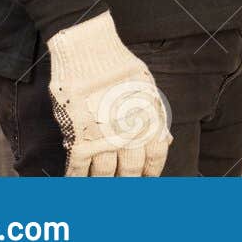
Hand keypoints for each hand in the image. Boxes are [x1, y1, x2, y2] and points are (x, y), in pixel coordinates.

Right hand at [45, 12, 170, 176]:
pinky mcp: (78, 137)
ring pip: (103, 174)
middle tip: (123, 189)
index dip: (150, 172)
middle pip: (129, 171)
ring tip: (100, 190)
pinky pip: (78, 168)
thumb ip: (155, 117)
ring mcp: (102, 137)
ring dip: (102, 185)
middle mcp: (128, 133)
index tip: (146, 180)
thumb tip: (165, 142)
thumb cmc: (120, 67)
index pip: (154, 157)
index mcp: (148, 120)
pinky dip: (76, 180)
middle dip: (127, 183)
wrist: (90, 51)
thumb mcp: (147, 89)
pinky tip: (76, 184)